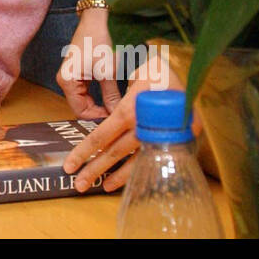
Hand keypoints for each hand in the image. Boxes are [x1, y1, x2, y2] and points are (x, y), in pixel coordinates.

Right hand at [57, 8, 122, 118]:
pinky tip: (109, 94)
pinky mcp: (77, 72)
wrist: (96, 19)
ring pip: (84, 99)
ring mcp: (70, 76)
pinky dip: (97, 94)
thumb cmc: (99, 41)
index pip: (80, 111)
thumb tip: (117, 113)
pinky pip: (86, 91)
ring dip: (98, 103)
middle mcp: (64, 80)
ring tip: (114, 103)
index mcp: (67, 81)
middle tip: (116, 111)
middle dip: (98, 110)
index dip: (97, 116)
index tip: (114, 116)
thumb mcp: (108, 71)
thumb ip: (111, 96)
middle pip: (81, 106)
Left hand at [62, 55, 189, 192]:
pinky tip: (119, 181)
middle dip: (93, 170)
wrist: (189, 74)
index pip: (101, 136)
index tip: (69, 165)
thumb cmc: (155, 71)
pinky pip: (147, 160)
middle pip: (114, 153)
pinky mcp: (168, 142)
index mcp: (130, 109)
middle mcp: (142, 126)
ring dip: (113, 176)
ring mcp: (156, 136)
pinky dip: (132, 172)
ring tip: (97, 187)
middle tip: (77, 184)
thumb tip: (102, 119)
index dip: (83, 152)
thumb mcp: (132, 77)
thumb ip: (117, 99)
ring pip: (130, 161)